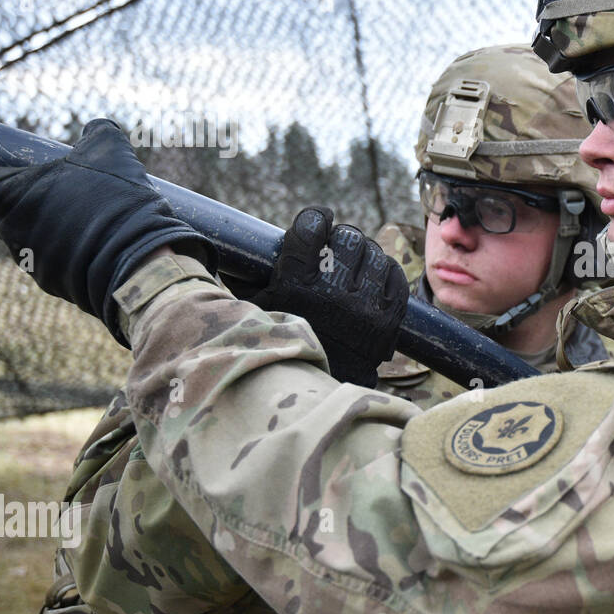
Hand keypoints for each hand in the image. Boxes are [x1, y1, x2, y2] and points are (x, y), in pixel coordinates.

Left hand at [0, 119, 215, 344]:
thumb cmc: (117, 200)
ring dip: (50, 224)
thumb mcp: (111, 151)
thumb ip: (97, 133)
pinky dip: (68, 249)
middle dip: (27, 197)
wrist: (138, 258)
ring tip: (90, 217)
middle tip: (62, 189)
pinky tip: (98, 242)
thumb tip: (97, 127)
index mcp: (9, 194)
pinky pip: (52, 259)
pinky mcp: (50, 281)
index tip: (1, 166)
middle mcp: (9, 229)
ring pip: (30, 234)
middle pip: (3, 207)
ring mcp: (28, 259)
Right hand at [253, 207, 407, 386]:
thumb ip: (244, 277)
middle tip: (333, 247)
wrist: (309, 395)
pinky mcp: (387, 322)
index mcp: (294, 287)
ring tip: (351, 265)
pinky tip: (370, 278)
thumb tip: (220, 243)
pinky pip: (394, 278)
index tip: (318, 220)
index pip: (311, 228)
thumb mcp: (249, 311)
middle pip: (348, 238)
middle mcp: (332, 296)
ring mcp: (364, 309)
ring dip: (363, 256)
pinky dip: (384, 273)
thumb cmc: (272, 346)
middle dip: (340, 238)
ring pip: (374, 255)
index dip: (316, 218)